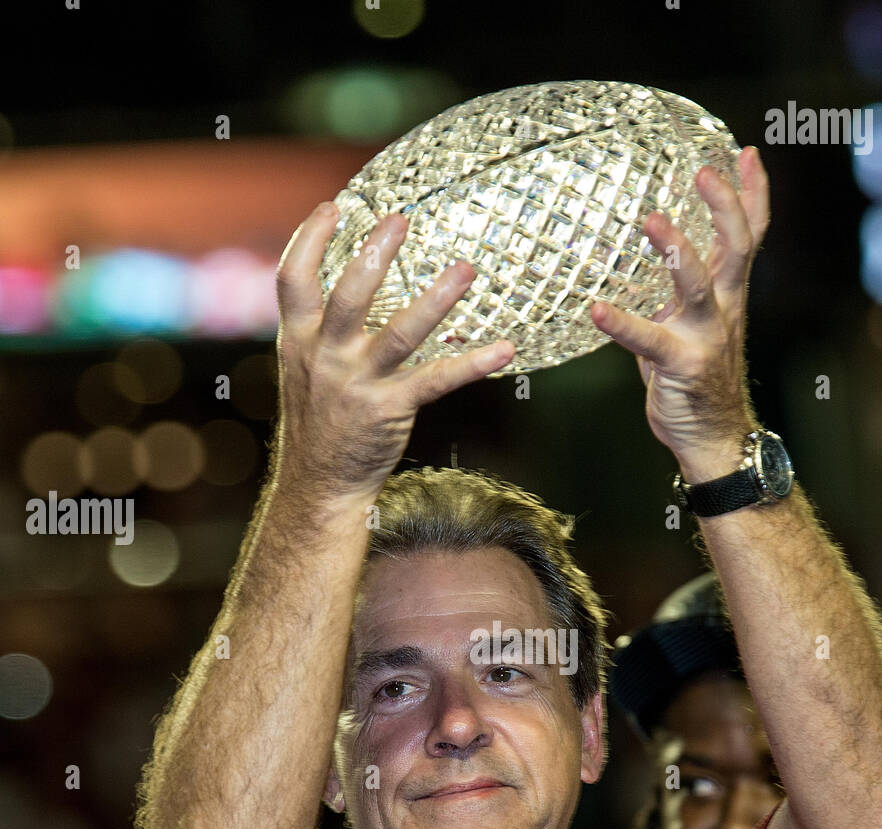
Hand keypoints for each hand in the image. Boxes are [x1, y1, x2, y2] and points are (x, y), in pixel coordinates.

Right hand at [273, 204, 514, 498]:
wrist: (320, 484)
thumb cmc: (319, 423)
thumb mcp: (303, 370)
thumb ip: (319, 330)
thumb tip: (348, 284)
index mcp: (298, 341)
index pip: (293, 280)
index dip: (309, 239)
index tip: (334, 207)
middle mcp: (326, 357)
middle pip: (349, 295)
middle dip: (374, 254)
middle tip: (401, 219)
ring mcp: (358, 384)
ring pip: (400, 333)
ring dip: (436, 300)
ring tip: (466, 271)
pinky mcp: (391, 410)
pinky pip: (437, 380)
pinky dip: (473, 364)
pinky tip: (504, 350)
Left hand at [590, 145, 769, 481]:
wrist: (714, 438)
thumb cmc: (696, 380)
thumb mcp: (690, 324)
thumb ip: (671, 292)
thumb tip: (638, 260)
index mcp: (728, 294)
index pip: (749, 235)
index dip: (752, 194)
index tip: (744, 152)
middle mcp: (724, 309)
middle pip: (737, 247)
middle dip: (726, 206)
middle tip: (704, 170)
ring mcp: (706, 336)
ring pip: (700, 285)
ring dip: (677, 251)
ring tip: (651, 221)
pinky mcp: (682, 365)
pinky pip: (650, 340)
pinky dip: (624, 324)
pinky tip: (599, 310)